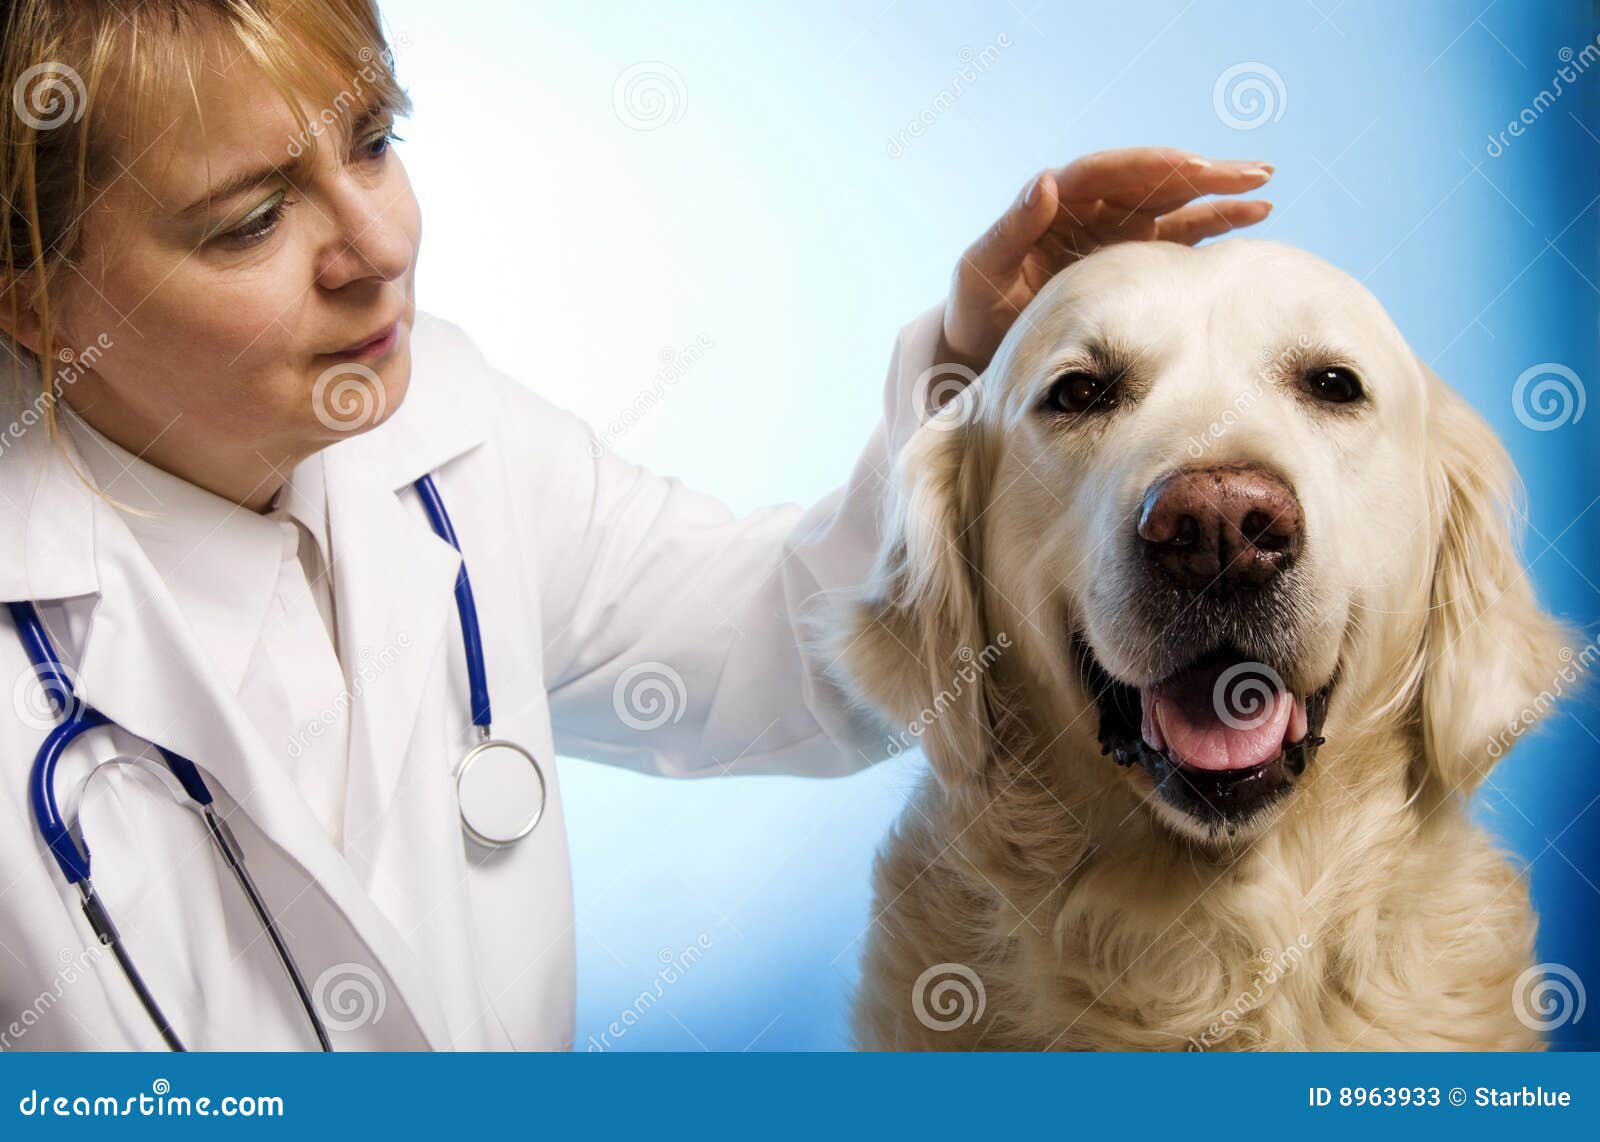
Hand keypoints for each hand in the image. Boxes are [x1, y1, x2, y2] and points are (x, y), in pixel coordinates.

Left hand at [941, 147, 1274, 372]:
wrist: (985, 348)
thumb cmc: (977, 309)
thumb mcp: (981, 269)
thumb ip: (1011, 228)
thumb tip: (1046, 181)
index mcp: (1056, 201)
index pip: (1107, 172)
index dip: (1148, 167)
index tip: (1190, 166)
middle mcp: (1093, 210)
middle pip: (1151, 179)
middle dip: (1201, 173)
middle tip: (1251, 172)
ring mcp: (1117, 233)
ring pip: (1174, 203)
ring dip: (1218, 193)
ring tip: (1263, 185)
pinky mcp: (1134, 260)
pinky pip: (1180, 236)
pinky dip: (1215, 224)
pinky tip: (1255, 215)